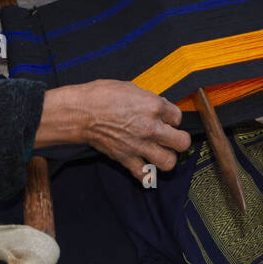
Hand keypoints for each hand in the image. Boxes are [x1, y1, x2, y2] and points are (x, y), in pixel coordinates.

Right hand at [37, 80, 191, 181]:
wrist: (80, 112)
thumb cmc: (101, 95)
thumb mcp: (130, 88)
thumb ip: (148, 99)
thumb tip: (157, 107)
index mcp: (153, 106)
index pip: (178, 116)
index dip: (171, 117)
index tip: (164, 118)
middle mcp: (150, 127)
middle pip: (182, 142)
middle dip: (180, 140)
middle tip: (172, 138)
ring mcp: (139, 145)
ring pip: (169, 162)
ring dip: (167, 157)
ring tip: (160, 152)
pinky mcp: (126, 158)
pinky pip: (144, 175)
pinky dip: (147, 174)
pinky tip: (146, 167)